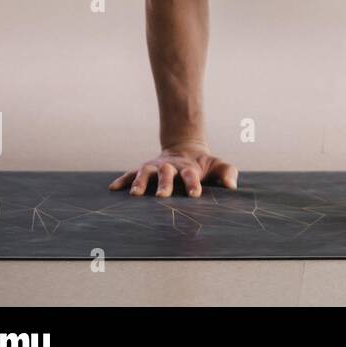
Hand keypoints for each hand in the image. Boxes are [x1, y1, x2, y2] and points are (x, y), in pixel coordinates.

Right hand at [108, 142, 238, 197]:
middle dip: (164, 184)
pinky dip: (122, 180)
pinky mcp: (144, 169)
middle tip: (162, 196)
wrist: (186, 150)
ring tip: (134, 194)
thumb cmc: (204, 165)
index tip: (195, 194)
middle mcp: (170, 167)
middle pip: (166, 174)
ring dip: (140, 182)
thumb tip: (232, 187)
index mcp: (188, 168)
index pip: (191, 175)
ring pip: (146, 173)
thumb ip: (227, 173)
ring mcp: (155, 167)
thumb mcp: (218, 166)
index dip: (193, 183)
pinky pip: (130, 174)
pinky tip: (113, 188)